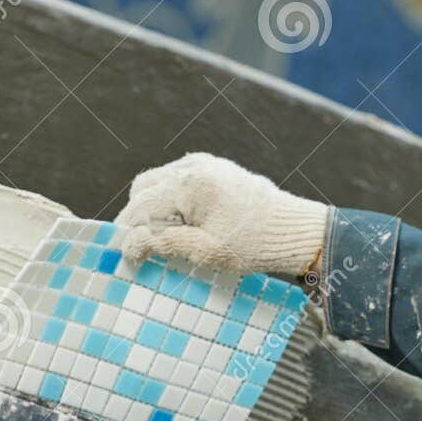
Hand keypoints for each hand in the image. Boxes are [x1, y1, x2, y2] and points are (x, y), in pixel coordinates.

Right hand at [114, 151, 329, 274]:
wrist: (293, 229)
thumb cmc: (254, 245)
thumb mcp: (208, 252)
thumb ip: (165, 244)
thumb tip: (130, 244)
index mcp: (190, 184)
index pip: (142, 206)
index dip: (129, 233)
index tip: (128, 258)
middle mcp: (193, 166)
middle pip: (144, 189)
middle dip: (139, 218)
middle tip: (144, 249)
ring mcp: (203, 163)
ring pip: (158, 182)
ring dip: (154, 209)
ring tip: (166, 239)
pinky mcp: (213, 167)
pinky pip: (177, 180)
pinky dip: (171, 200)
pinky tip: (184, 224)